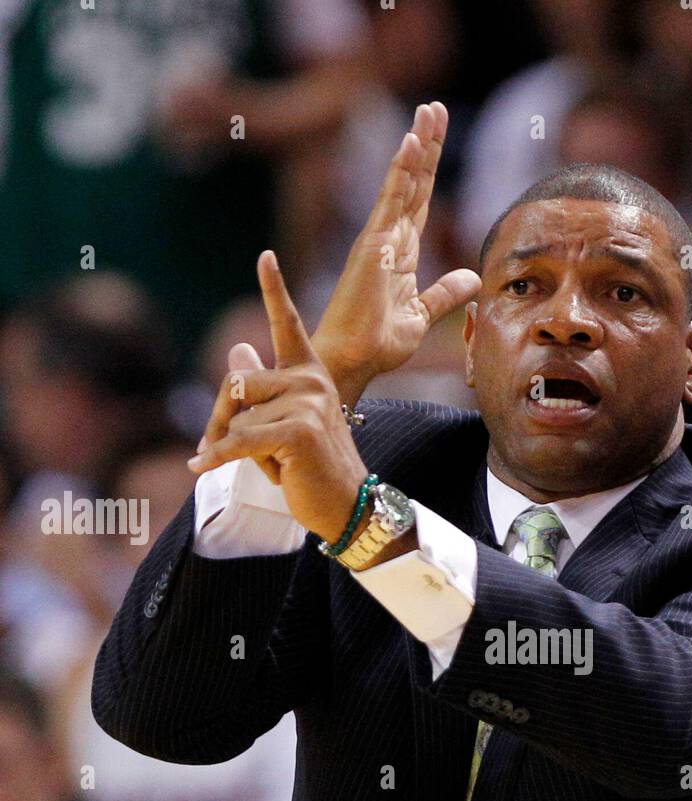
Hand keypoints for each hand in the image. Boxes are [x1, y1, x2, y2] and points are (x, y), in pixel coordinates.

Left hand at [188, 250, 367, 543]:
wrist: (346, 506)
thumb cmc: (312, 467)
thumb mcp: (281, 424)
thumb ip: (260, 390)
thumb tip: (236, 348)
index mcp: (310, 373)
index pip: (287, 325)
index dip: (274, 289)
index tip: (265, 257)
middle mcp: (311, 380)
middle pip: (237, 381)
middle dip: (219, 418)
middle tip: (212, 447)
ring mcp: (307, 403)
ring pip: (237, 417)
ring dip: (235, 448)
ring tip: (265, 467)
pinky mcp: (297, 431)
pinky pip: (238, 440)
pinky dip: (216, 457)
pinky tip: (198, 467)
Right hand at [312, 100, 480, 400]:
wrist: (355, 360)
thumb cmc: (379, 342)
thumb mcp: (423, 314)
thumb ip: (446, 292)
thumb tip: (473, 276)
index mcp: (401, 251)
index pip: (420, 200)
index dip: (430, 168)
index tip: (438, 135)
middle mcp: (388, 238)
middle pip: (413, 183)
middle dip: (425, 145)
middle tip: (433, 108)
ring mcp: (379, 238)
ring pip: (403, 183)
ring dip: (416, 146)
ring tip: (427, 112)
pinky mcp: (373, 245)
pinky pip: (391, 201)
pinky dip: (401, 172)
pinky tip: (411, 144)